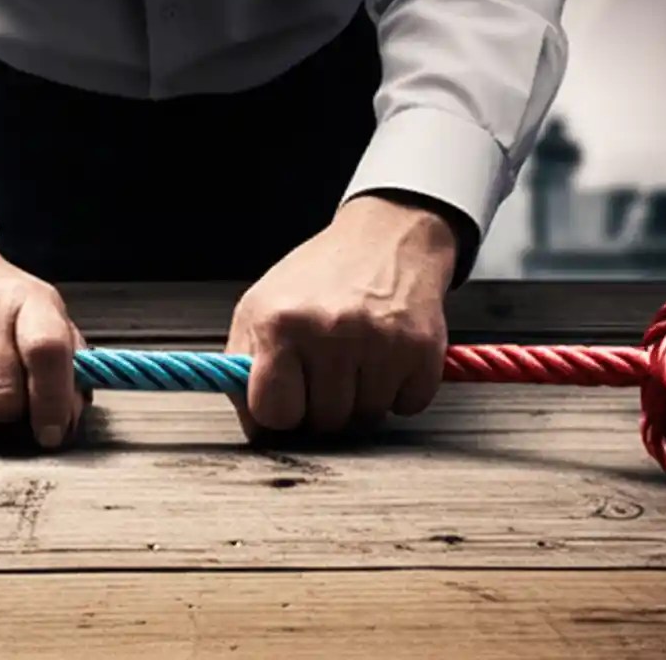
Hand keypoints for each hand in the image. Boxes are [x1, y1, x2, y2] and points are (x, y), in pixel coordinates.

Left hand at [225, 194, 457, 438]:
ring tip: (357, 356)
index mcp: (279, 323)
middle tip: (328, 367)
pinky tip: (388, 357)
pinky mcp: (421, 349)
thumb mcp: (260, 308)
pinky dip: (400, 392)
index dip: (282, 411)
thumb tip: (256, 427)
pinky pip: (408, 406)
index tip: (289, 397)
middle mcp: (329, 331)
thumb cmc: (321, 276)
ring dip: (362, 399)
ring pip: (366, 418)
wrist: (386, 239)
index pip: (273, 412)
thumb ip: (244, 369)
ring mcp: (379, 341)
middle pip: (324, 422)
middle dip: (324, 404)